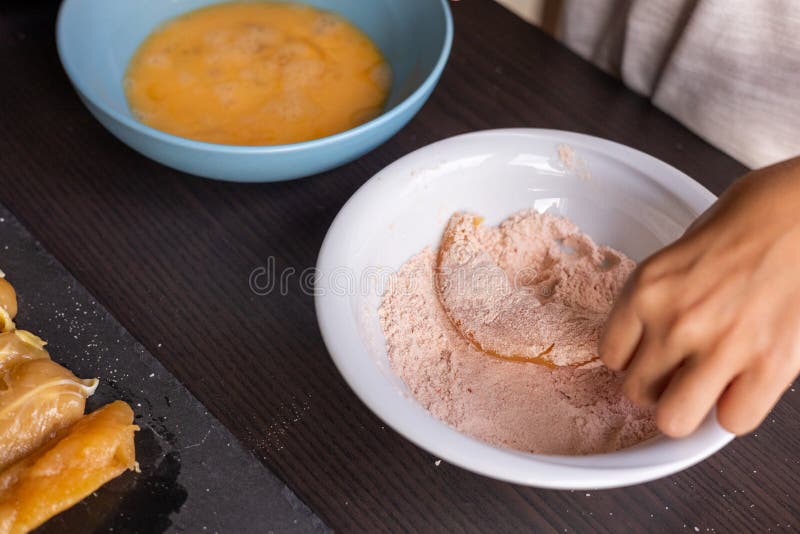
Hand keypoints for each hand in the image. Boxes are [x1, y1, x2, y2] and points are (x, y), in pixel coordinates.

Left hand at [600, 156, 799, 436]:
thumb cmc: (755, 215)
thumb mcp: (683, 249)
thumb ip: (663, 294)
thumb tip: (653, 334)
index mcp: (647, 288)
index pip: (611, 354)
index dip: (634, 359)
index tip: (649, 355)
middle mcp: (674, 321)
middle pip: (637, 392)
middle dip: (657, 388)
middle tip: (678, 375)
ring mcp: (720, 346)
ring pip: (674, 420)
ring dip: (689, 408)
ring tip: (706, 387)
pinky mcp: (769, 365)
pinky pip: (733, 421)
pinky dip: (738, 409)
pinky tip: (745, 384)